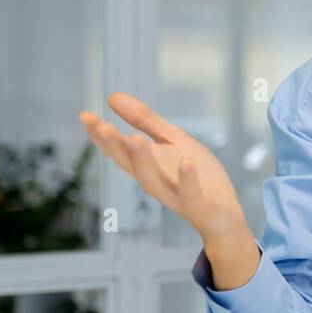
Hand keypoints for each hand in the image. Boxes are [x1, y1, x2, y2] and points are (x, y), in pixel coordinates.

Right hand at [78, 92, 247, 243]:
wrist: (225, 215)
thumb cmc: (198, 175)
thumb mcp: (173, 141)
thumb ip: (145, 121)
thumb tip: (112, 97)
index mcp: (147, 166)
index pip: (119, 151)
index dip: (101, 136)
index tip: (85, 116)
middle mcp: (156, 183)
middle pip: (131, 166)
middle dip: (116, 147)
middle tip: (103, 126)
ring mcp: (176, 197)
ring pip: (154, 181)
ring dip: (144, 161)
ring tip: (135, 138)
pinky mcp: (200, 206)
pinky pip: (191, 195)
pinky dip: (187, 180)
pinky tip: (186, 163)